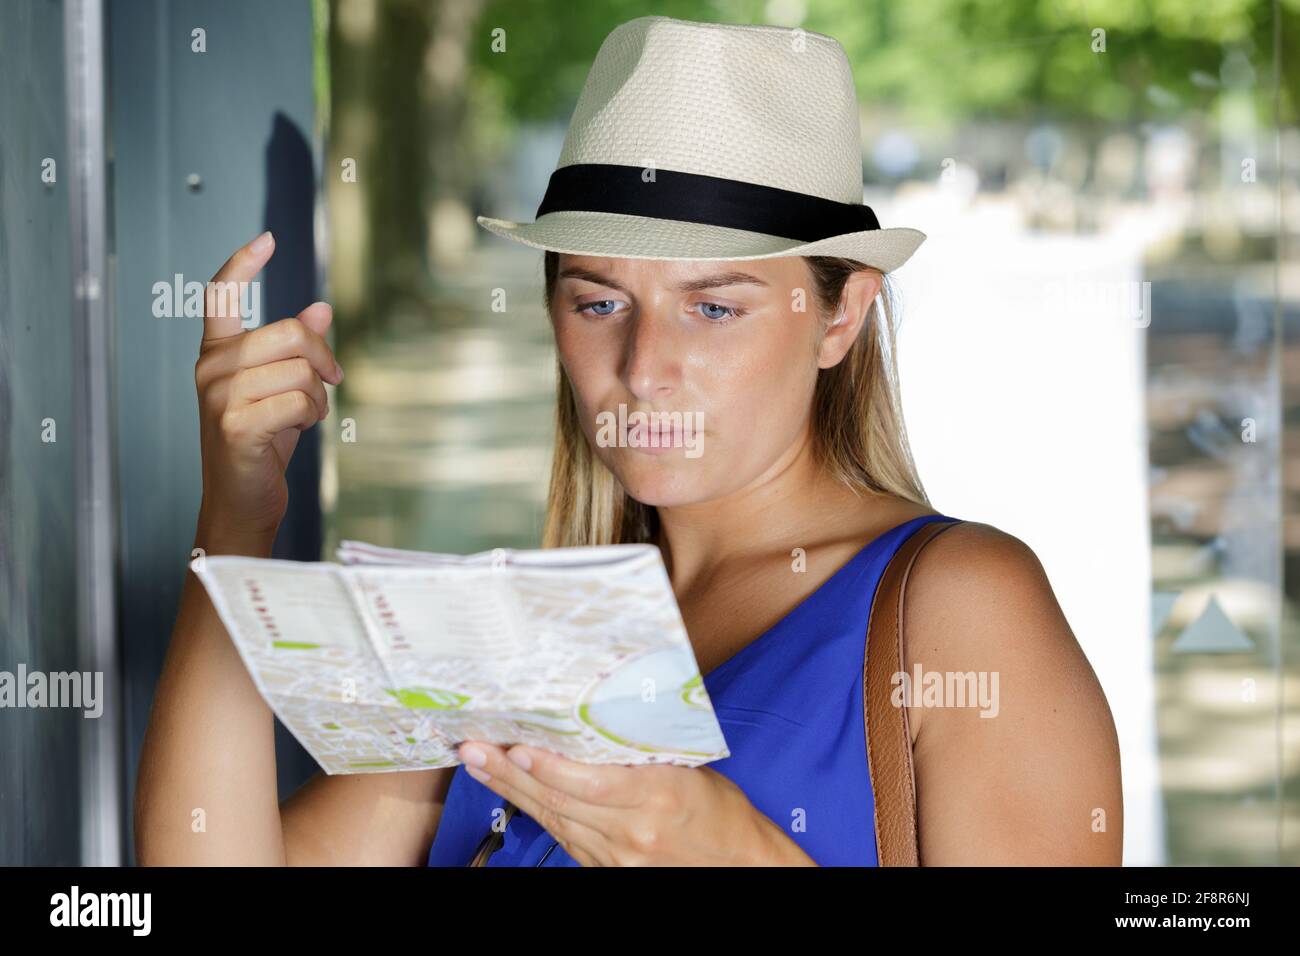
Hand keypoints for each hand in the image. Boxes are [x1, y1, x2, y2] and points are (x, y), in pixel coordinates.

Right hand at [193, 231, 342, 545]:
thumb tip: (321, 308)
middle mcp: (211, 369)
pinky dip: (313, 417)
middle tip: (327, 382)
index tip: (267, 239)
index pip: (221, 296)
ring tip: (303, 416)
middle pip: (290, 333)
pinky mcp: (236, 425)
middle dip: (322, 359)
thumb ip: (294, 349)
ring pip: (301, 371)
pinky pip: (301, 402)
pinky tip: (298, 430)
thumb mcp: (280, 388)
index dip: (243, 264)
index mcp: (217, 353)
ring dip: (318, 397)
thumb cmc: (260, 443)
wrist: (242, 500)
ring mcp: (219, 396)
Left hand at [456, 741, 815, 865]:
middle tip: (472, 746)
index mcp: (658, 796)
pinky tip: (511, 789)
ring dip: (510, 789)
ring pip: (552, 818)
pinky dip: (534, 809)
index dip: (551, 767)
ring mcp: (614, 855)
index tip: (517, 745)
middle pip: (560, 800)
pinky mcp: (604, 867)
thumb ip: (641, 750)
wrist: (735, 864)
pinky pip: (562, 834)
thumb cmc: (717, 809)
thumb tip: (594, 716)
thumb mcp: (688, 768)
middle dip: (510, 772)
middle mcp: (631, 830)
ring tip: (478, 761)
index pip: (594, 783)